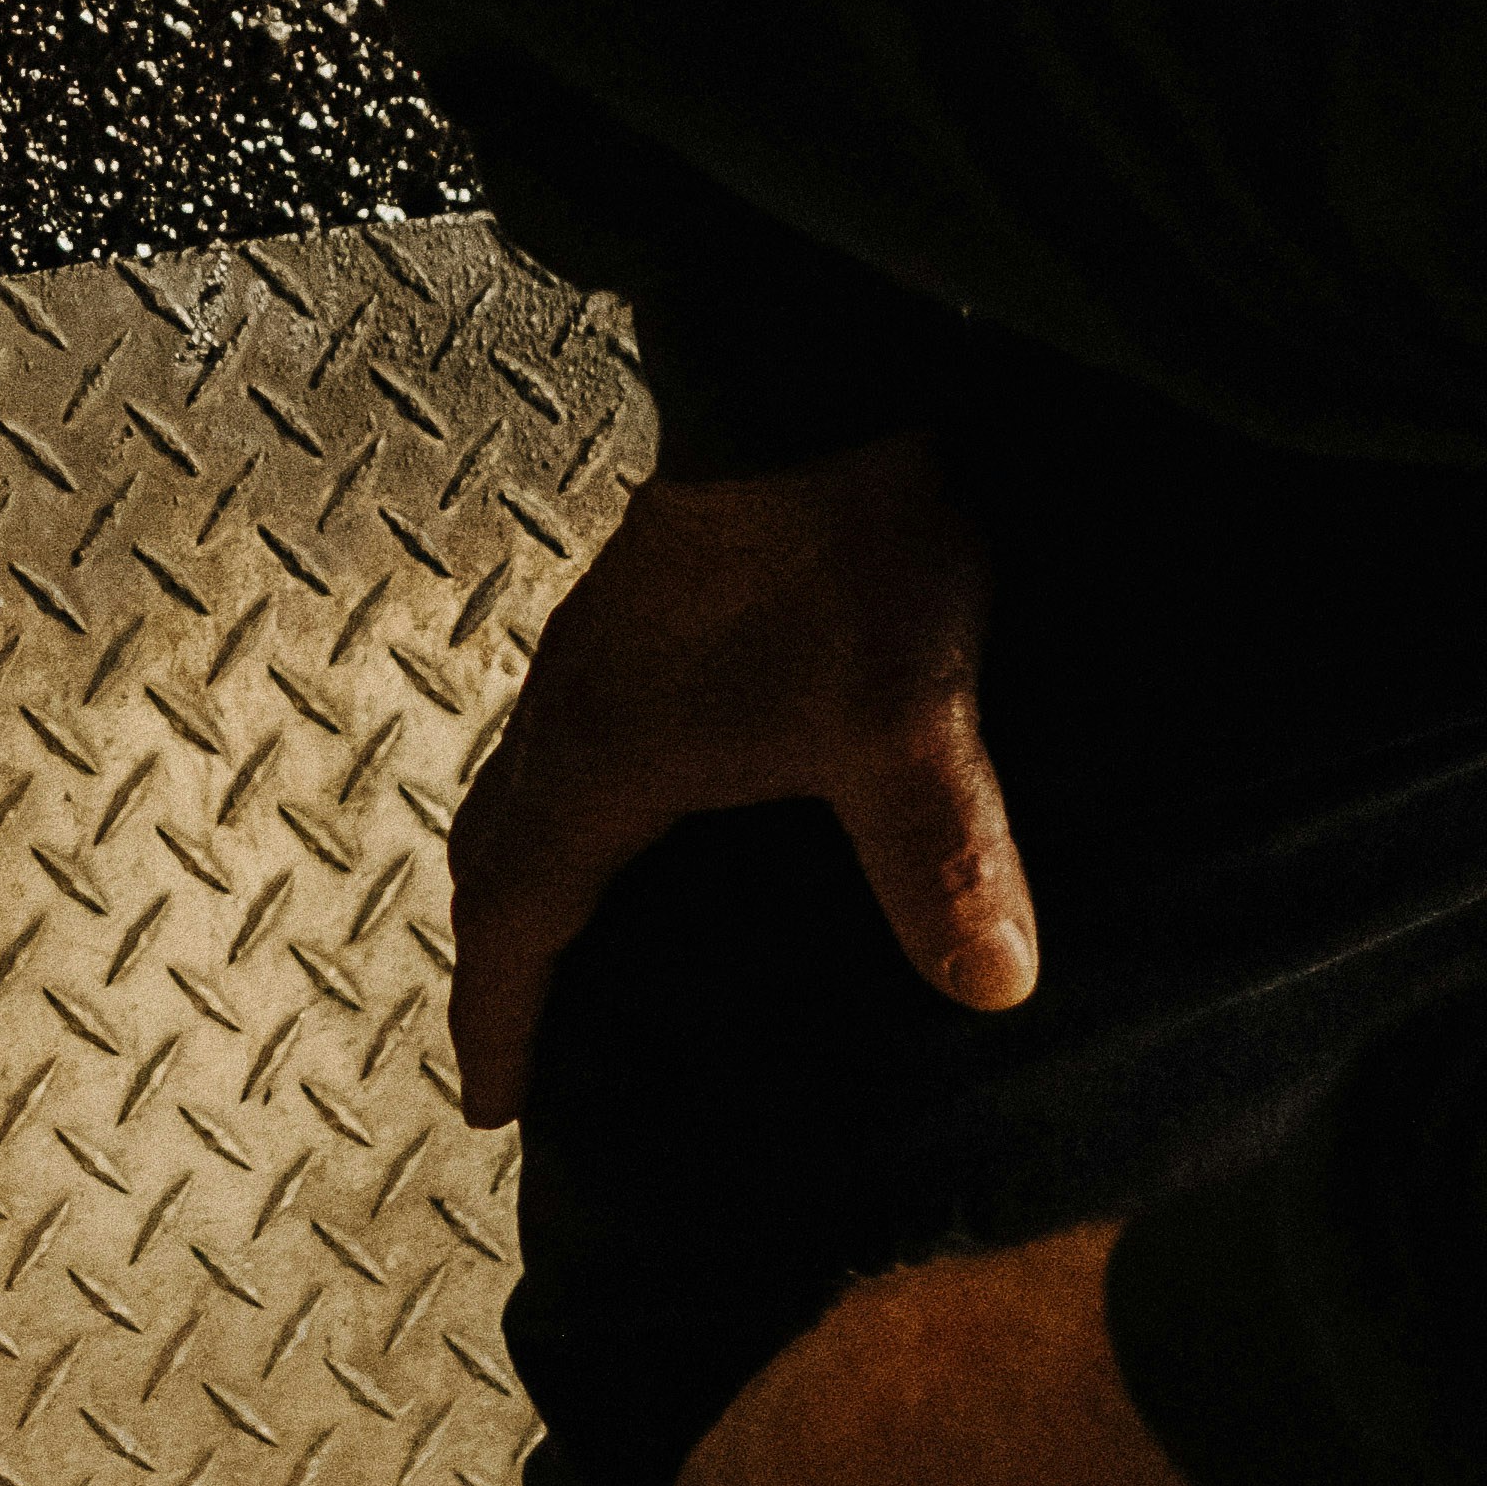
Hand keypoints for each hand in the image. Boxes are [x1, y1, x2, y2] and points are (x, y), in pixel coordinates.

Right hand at [449, 429, 1036, 1128]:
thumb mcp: (899, 724)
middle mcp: (571, 713)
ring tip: (574, 934)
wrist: (807, 383)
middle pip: (492, 858)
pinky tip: (656, 802)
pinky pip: (573, 732)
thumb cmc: (832, 550)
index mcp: (598, 765)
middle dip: (497, 957)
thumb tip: (994, 986)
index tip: (495, 1102)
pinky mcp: (638, 609)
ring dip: (531, 871)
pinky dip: (579, 799)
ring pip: (524, 787)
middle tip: (518, 1034)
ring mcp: (597, 653)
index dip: (500, 1020)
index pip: (511, 921)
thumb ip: (942, 860)